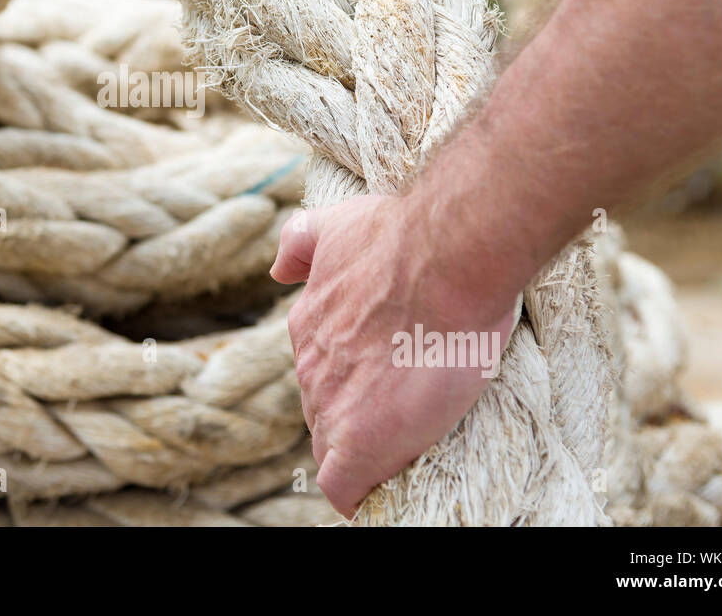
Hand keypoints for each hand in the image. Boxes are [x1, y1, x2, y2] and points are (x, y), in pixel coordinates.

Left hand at [272, 195, 519, 518]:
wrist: (443, 257)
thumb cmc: (404, 238)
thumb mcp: (336, 225)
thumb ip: (301, 242)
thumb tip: (277, 268)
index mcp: (309, 324)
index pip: (319, 371)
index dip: (349, 383)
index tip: (379, 386)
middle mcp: (311, 366)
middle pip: (322, 411)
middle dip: (355, 417)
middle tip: (401, 413)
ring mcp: (331, 404)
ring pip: (332, 447)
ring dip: (363, 452)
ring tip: (403, 450)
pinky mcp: (359, 440)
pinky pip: (344, 487)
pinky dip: (359, 494)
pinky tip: (382, 491)